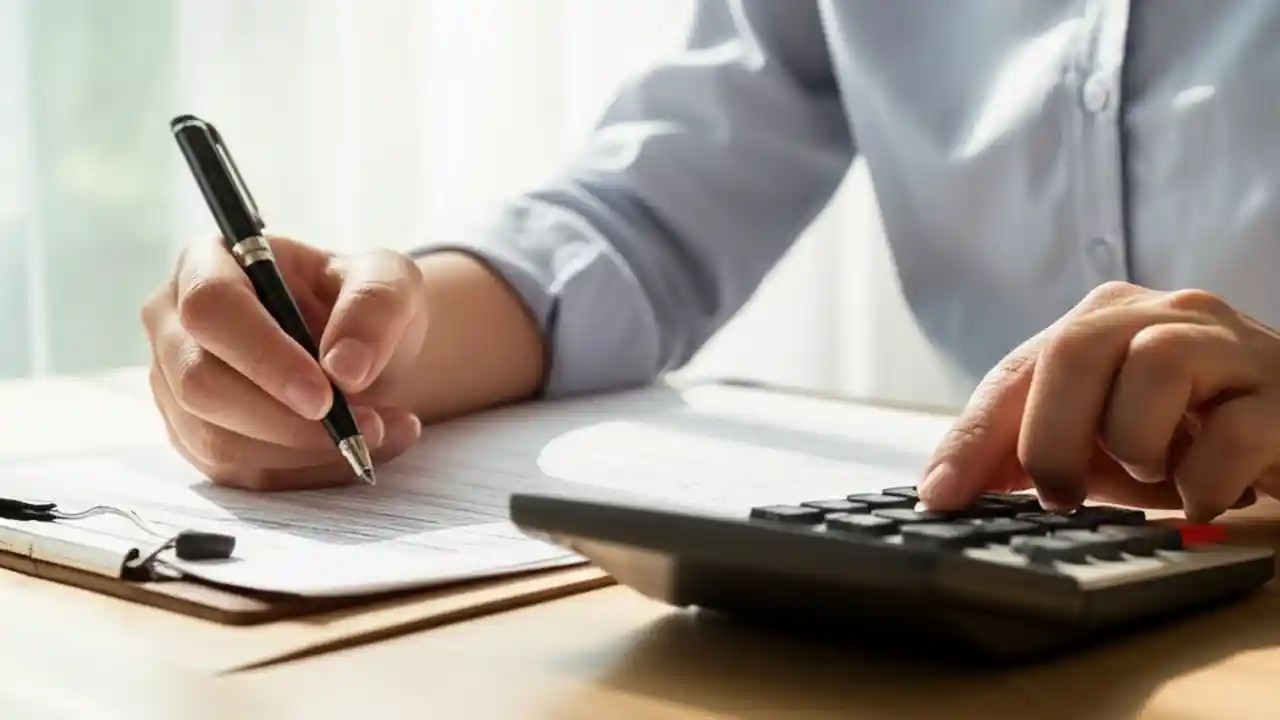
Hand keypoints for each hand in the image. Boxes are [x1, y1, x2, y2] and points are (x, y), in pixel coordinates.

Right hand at [141, 236, 426, 489]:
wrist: (361, 350)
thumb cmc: (362, 303)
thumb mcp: (389, 281)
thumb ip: (374, 307)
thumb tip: (344, 368)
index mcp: (209, 263)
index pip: (210, 306)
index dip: (263, 356)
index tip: (324, 395)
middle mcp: (175, 324)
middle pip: (201, 384)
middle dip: (286, 420)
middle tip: (367, 426)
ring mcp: (177, 387)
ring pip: (219, 442)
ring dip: (308, 451)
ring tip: (380, 431)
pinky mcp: (197, 438)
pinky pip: (242, 475)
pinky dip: (308, 472)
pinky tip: (358, 450)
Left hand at [919, 281, 1279, 520]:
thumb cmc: (1191, 435)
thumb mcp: (1098, 441)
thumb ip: (1024, 450)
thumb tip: (944, 488)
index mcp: (1106, 321)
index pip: (1017, 369)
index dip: (972, 437)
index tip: (942, 498)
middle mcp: (1166, 314)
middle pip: (1077, 348)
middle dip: (1053, 438)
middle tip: (1062, 494)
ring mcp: (1232, 346)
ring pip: (1155, 364)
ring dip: (1136, 443)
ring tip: (1154, 474)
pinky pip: (1234, 430)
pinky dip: (1204, 479)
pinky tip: (1205, 495)